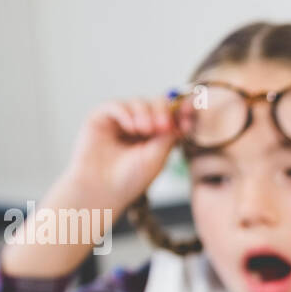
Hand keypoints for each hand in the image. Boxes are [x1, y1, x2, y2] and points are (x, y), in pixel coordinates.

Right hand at [56, 95, 178, 215]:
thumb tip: (183, 116)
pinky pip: (116, 105)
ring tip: (144, 130)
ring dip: (145, 112)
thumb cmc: (130, 179)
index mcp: (155, 136)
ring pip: (138, 102)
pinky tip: (130, 126)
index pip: (170, 116)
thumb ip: (170, 136)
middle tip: (163, 125)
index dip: (180, 111)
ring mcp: (120, 121)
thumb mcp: (157, 157)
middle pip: (156, 104)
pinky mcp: (101, 118)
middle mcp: (138, 125)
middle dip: (163, 111)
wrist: (101, 189)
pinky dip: (126, 112)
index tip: (189, 113)